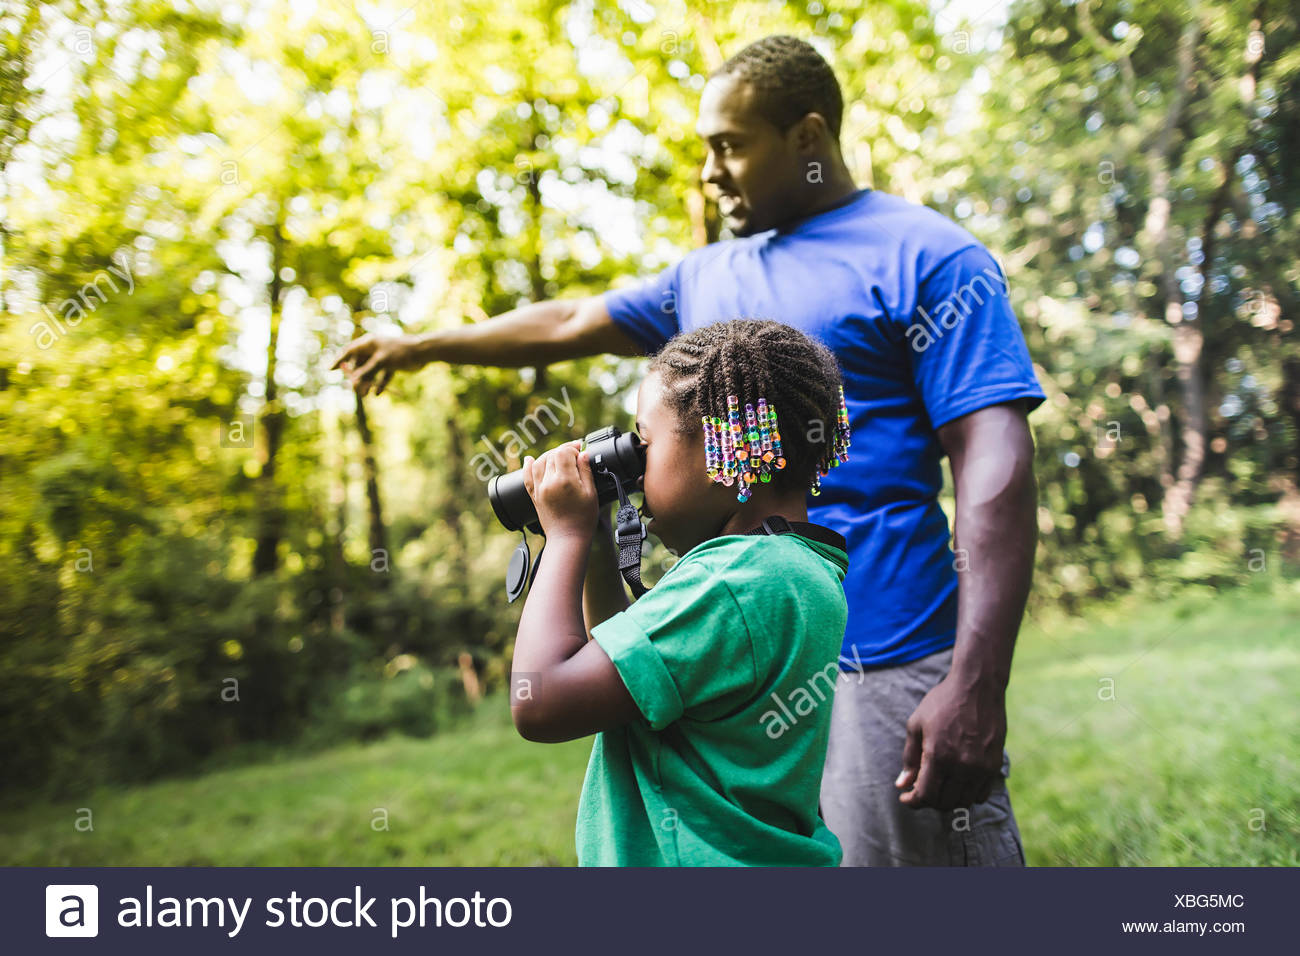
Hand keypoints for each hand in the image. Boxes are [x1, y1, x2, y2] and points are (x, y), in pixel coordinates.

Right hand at [331, 333, 419, 396]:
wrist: (423, 352)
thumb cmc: (401, 352)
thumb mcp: (380, 362)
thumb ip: (366, 372)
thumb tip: (352, 383)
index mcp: (369, 343)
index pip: (349, 351)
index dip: (339, 360)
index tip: (330, 370)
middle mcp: (374, 349)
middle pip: (359, 365)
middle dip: (356, 378)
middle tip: (354, 390)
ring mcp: (383, 357)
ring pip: (370, 372)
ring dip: (367, 383)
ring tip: (366, 395)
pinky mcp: (392, 365)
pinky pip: (382, 376)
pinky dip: (380, 384)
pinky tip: (379, 393)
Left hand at [522, 440, 598, 542]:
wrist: (568, 538)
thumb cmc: (583, 519)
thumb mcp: (591, 493)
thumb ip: (586, 471)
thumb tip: (584, 454)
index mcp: (565, 480)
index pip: (564, 452)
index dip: (573, 447)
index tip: (580, 449)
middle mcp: (549, 482)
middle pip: (552, 455)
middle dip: (564, 450)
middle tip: (574, 453)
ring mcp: (539, 489)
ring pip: (539, 462)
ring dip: (549, 455)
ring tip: (560, 457)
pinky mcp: (534, 496)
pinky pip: (526, 476)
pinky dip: (527, 466)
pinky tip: (529, 459)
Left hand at [895, 674, 1006, 809]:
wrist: (977, 686)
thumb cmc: (943, 702)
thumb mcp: (917, 724)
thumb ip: (910, 757)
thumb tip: (902, 784)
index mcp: (939, 755)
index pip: (926, 795)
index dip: (913, 802)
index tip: (906, 798)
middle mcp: (962, 766)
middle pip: (944, 802)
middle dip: (928, 801)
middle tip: (920, 789)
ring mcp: (981, 767)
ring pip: (963, 802)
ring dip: (948, 800)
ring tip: (939, 787)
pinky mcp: (994, 764)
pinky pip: (981, 794)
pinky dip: (967, 795)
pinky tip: (957, 783)